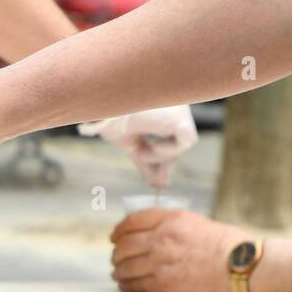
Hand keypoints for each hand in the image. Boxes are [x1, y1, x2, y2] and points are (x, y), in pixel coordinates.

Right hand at [79, 105, 196, 188]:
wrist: (104, 107)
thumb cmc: (111, 118)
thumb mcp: (131, 145)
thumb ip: (147, 163)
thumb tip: (160, 186)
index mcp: (161, 108)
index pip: (169, 136)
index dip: (163, 158)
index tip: (159, 180)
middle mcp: (173, 105)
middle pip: (178, 142)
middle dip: (167, 164)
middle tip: (160, 184)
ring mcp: (179, 107)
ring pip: (181, 144)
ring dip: (160, 156)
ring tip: (142, 152)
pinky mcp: (181, 114)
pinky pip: (186, 141)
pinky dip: (168, 150)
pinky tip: (154, 144)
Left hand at [110, 208, 245, 291]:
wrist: (241, 267)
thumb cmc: (226, 244)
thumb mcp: (196, 222)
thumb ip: (171, 225)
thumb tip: (150, 232)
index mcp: (170, 219)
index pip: (131, 221)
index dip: (119, 230)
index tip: (115, 236)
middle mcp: (161, 238)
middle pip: (124, 245)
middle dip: (117, 253)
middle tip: (116, 257)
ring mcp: (160, 262)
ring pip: (125, 266)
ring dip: (119, 270)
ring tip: (119, 273)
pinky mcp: (164, 283)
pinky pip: (135, 284)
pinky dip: (127, 284)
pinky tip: (126, 284)